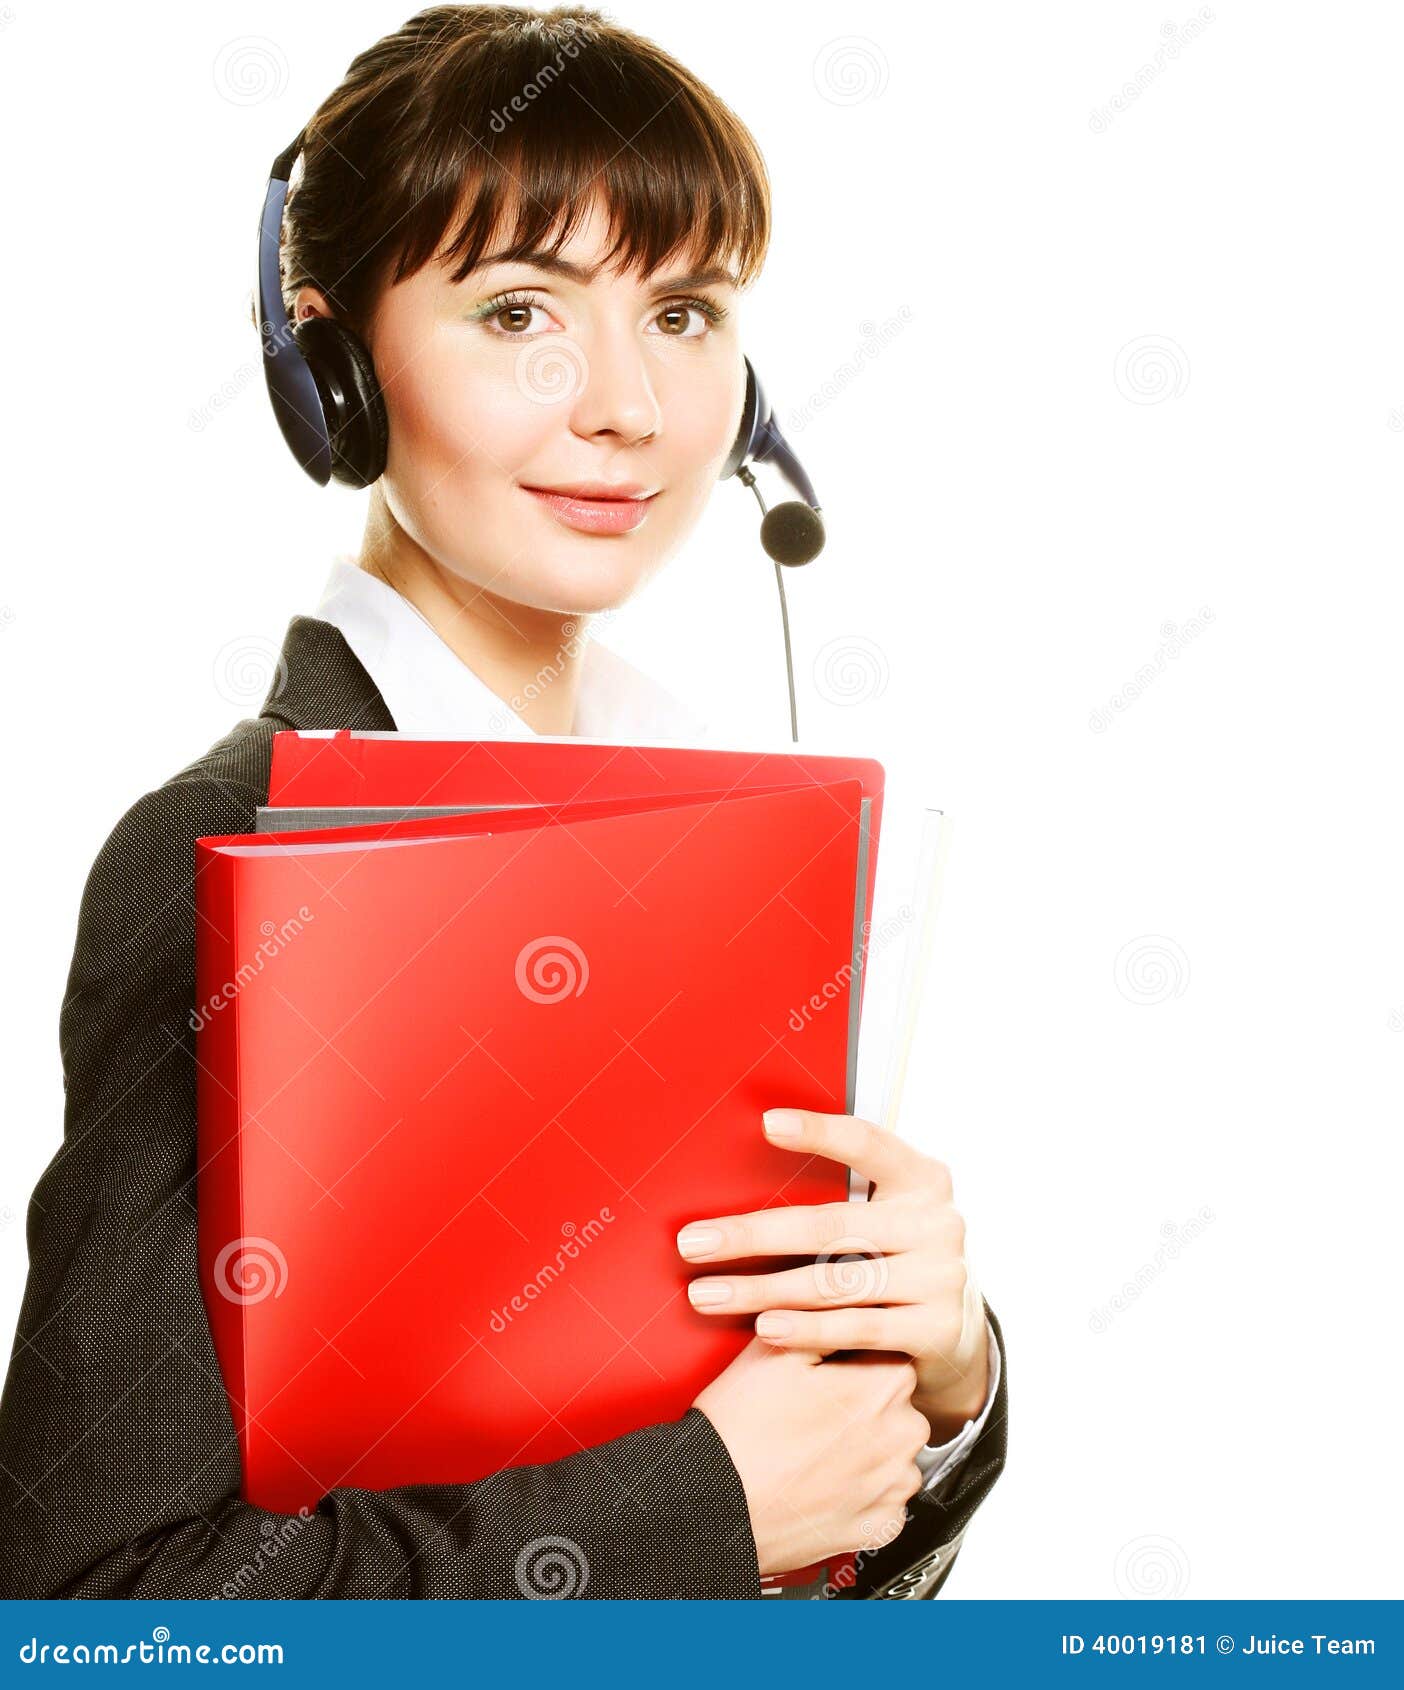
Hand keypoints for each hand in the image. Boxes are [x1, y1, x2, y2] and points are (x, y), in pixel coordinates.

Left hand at [677, 1108, 989, 1441]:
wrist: (956, 1330)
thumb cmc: (892, 1256)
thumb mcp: (885, 1214)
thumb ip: (841, 1194)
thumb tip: (748, 1160)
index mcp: (922, 1178)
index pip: (868, 1143)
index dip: (820, 1131)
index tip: (766, 1123)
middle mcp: (937, 1222)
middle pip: (831, 1224)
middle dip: (753, 1235)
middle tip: (692, 1242)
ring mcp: (941, 1276)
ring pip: (835, 1282)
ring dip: (762, 1290)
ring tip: (706, 1294)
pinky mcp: (936, 1329)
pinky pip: (857, 1327)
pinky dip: (806, 1329)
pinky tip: (763, 1328)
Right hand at [691, 1334, 930, 1577]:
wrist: (715, 1504)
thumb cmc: (741, 1429)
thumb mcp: (776, 1350)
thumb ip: (824, 1320)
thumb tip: (844, 1304)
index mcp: (885, 1384)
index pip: (889, 1354)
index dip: (853, 1361)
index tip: (828, 1374)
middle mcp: (903, 1435)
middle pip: (896, 1405)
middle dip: (864, 1404)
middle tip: (815, 1412)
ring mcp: (894, 1486)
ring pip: (892, 1452)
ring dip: (867, 1448)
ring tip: (816, 1449)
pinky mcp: (882, 1527)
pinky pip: (884, 1499)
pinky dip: (862, 1492)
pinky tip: (824, 1482)